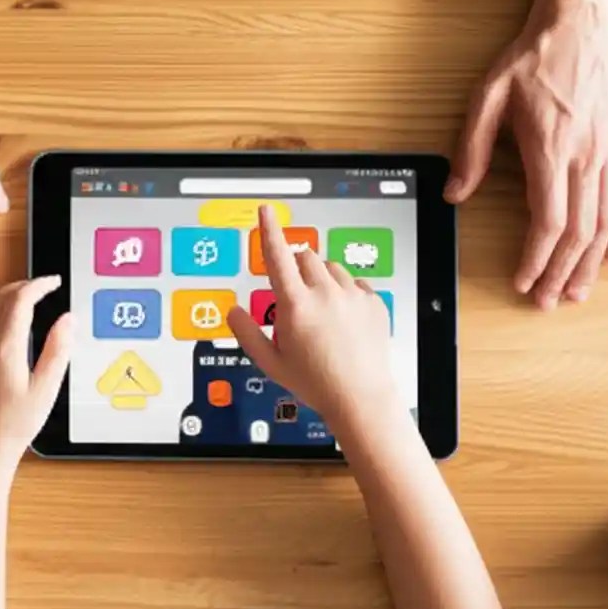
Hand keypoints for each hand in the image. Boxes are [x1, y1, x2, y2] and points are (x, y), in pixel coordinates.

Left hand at [0, 276, 73, 464]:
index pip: (20, 299)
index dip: (39, 285)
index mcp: (4, 347)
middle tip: (40, 291)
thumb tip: (67, 319)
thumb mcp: (46, 390)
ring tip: (13, 296)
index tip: (53, 283)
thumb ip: (58, 350)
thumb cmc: (15, 425)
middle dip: (21, 287)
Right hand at [227, 206, 400, 436]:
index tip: (265, 211)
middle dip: (296, 266)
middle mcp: (325, 294)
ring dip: (321, 278)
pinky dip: (345, 292)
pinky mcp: (373, 302)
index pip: (276, 257)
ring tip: (321, 310)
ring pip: (331, 267)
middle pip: (305, 256)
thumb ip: (247, 332)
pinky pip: (355, 282)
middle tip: (295, 294)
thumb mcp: (271, 362)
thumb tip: (233, 311)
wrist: (360, 397)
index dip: (268, 230)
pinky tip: (342, 317)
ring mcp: (352, 296)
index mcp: (296, 306)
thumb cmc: (316, 382)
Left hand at [447, 0, 607, 309]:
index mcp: (551, 148)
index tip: (523, 281)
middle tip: (546, 300)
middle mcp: (586, 156)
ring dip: (591, 263)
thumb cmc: (533, 59)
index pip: (548, 221)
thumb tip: (454, 193)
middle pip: (578, 232)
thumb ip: (471, 149)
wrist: (582, 24)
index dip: (535, 258)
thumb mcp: (487, 97)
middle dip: (560, 272)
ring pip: (605, 222)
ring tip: (577, 291)